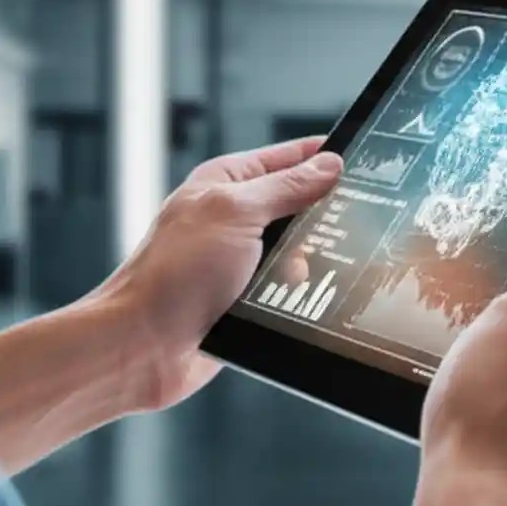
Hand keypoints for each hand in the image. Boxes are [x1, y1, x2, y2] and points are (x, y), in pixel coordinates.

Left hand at [102, 136, 342, 410]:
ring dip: (309, 261)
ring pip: (300, 250)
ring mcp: (240, 259)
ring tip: (304, 269)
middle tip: (351, 222)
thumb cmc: (172, 275)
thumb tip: (329, 165)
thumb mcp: (236, 214)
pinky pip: (290, 287)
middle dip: (323, 217)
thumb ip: (286, 187)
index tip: (364, 163)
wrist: (142, 347)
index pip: (288, 157)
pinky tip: (300, 299)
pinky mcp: (246, 298)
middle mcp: (233, 217)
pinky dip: (299, 291)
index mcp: (226, 184)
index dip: (324, 157)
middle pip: (300, 205)